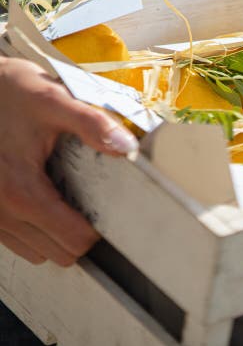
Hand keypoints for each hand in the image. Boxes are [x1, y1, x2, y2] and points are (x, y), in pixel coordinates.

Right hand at [0, 56, 137, 265]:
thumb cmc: (9, 93)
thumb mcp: (54, 100)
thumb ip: (92, 124)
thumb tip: (126, 147)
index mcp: (21, 190)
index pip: (73, 240)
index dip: (97, 229)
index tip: (108, 208)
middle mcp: (0, 211)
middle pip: (59, 253)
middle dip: (79, 233)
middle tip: (91, 204)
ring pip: (36, 251)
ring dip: (55, 234)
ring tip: (67, 201)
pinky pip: (15, 240)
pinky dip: (34, 229)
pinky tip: (44, 200)